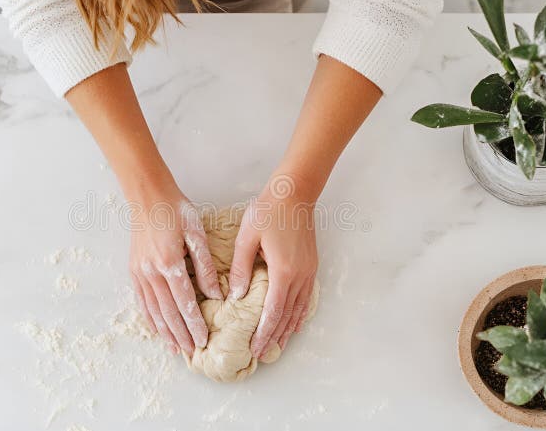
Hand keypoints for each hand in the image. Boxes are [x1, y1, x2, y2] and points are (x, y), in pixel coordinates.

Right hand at [128, 185, 222, 356]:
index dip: (194, 323)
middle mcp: (151, 271)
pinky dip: (150, 318)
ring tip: (175, 348)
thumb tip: (215, 295)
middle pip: (168, 311)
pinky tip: (157, 329)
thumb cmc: (176, 211)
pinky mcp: (134, 270)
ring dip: (164, 331)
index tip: (203, 340)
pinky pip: (141, 300)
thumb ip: (205, 266)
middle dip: (181, 334)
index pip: (184, 302)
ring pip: (153, 310)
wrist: (148, 197)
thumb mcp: (196, 233)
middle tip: (192, 351)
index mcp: (169, 262)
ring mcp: (140, 272)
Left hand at [228, 174, 317, 357]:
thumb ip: (240, 268)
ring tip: (276, 344)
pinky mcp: (311, 265)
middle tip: (261, 353)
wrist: (295, 193)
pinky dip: (298, 313)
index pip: (273, 312)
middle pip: (287, 315)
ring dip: (287, 328)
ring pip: (299, 309)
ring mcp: (309, 271)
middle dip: (274, 336)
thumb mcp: (247, 238)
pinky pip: (306, 297)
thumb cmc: (268, 211)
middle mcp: (300, 276)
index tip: (254, 348)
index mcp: (283, 271)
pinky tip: (292, 321)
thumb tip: (234, 295)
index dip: (264, 333)